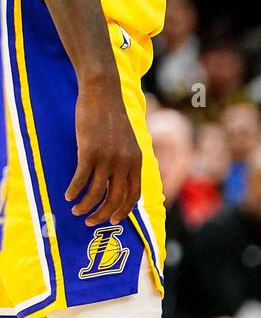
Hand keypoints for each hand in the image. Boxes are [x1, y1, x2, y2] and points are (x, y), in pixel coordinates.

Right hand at [66, 78, 141, 225]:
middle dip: (103, 215)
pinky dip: (74, 190)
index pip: (133, 196)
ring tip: (76, 211)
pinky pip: (81, 179)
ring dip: (86, 206)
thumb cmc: (113, 119)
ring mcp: (107, 159)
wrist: (103, 95)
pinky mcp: (89, 152)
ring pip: (97, 192)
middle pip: (115, 199)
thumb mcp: (128, 143)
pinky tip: (68, 196)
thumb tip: (120, 182)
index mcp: (136, 163)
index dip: (123, 211)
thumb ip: (128, 162)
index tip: (114, 220)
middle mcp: (124, 164)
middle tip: (91, 222)